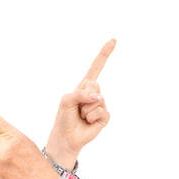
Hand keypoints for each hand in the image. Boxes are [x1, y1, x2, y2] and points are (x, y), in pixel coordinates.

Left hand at [45, 38, 115, 170]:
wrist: (66, 138)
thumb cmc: (64, 118)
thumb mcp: (67, 100)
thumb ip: (81, 94)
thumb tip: (99, 98)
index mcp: (84, 86)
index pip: (96, 67)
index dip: (104, 54)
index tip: (113, 41)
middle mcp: (94, 93)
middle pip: (95, 84)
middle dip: (84, 96)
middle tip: (78, 107)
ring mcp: (101, 104)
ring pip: (98, 99)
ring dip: (86, 109)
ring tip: (81, 116)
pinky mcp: (105, 117)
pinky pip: (102, 111)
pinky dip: (92, 117)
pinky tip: (88, 122)